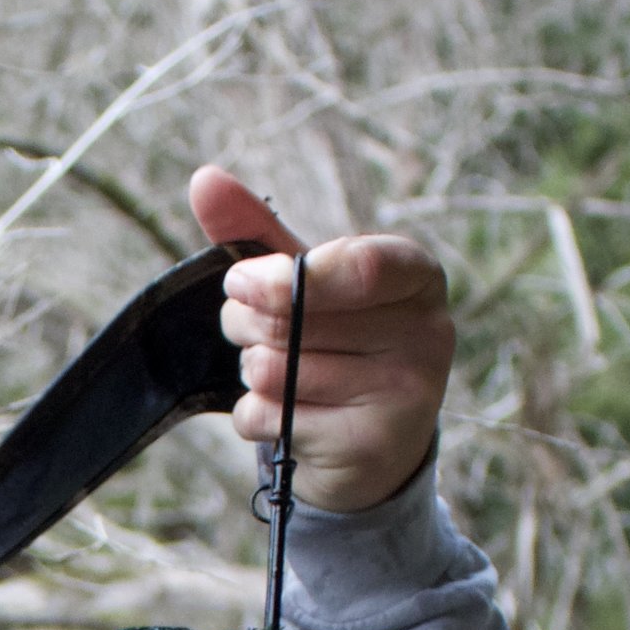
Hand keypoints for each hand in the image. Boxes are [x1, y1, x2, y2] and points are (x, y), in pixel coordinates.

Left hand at [188, 166, 454, 518]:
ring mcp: (405, 395)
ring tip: (278, 374)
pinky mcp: (371, 446)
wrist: (371, 449)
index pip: (355, 264)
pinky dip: (256, 416)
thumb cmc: (338, 348)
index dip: (281, 277)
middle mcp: (426, 334)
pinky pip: (272, 418)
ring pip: (277, 371)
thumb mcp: (308, 285)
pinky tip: (285, 416)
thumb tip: (203, 180)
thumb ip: (260, 234)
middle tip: (253, 332)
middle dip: (248, 325)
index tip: (240, 281)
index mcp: (418, 277)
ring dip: (252, 372)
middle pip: (294, 320)